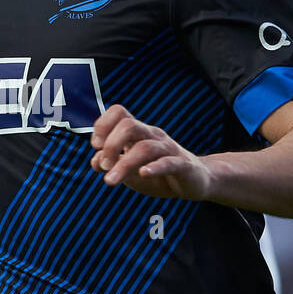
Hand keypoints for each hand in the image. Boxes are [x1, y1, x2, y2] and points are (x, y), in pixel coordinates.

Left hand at [89, 104, 212, 200]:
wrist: (196, 181)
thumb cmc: (159, 173)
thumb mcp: (130, 170)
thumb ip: (112, 164)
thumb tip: (95, 161)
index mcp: (139, 133)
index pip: (119, 112)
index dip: (102, 125)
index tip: (96, 146)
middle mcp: (153, 136)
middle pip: (129, 126)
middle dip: (111, 145)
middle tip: (104, 166)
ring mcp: (169, 149)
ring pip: (145, 148)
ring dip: (124, 164)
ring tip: (110, 181)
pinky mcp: (183, 166)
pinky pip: (169, 162)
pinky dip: (154, 167)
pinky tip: (143, 173)